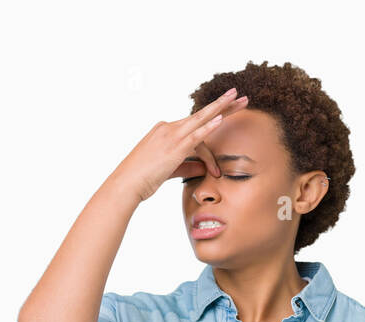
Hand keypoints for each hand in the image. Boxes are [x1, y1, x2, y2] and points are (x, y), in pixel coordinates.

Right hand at [110, 88, 250, 202]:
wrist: (126, 183)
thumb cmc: (142, 179)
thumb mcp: (169, 170)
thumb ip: (188, 166)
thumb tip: (205, 169)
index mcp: (165, 131)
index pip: (194, 129)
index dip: (211, 140)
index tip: (218, 158)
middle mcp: (168, 128)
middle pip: (201, 114)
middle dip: (222, 105)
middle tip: (239, 95)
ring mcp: (171, 136)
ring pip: (201, 118)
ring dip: (222, 108)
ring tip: (239, 99)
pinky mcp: (174, 148)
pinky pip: (195, 135)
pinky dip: (209, 127)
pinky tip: (221, 119)